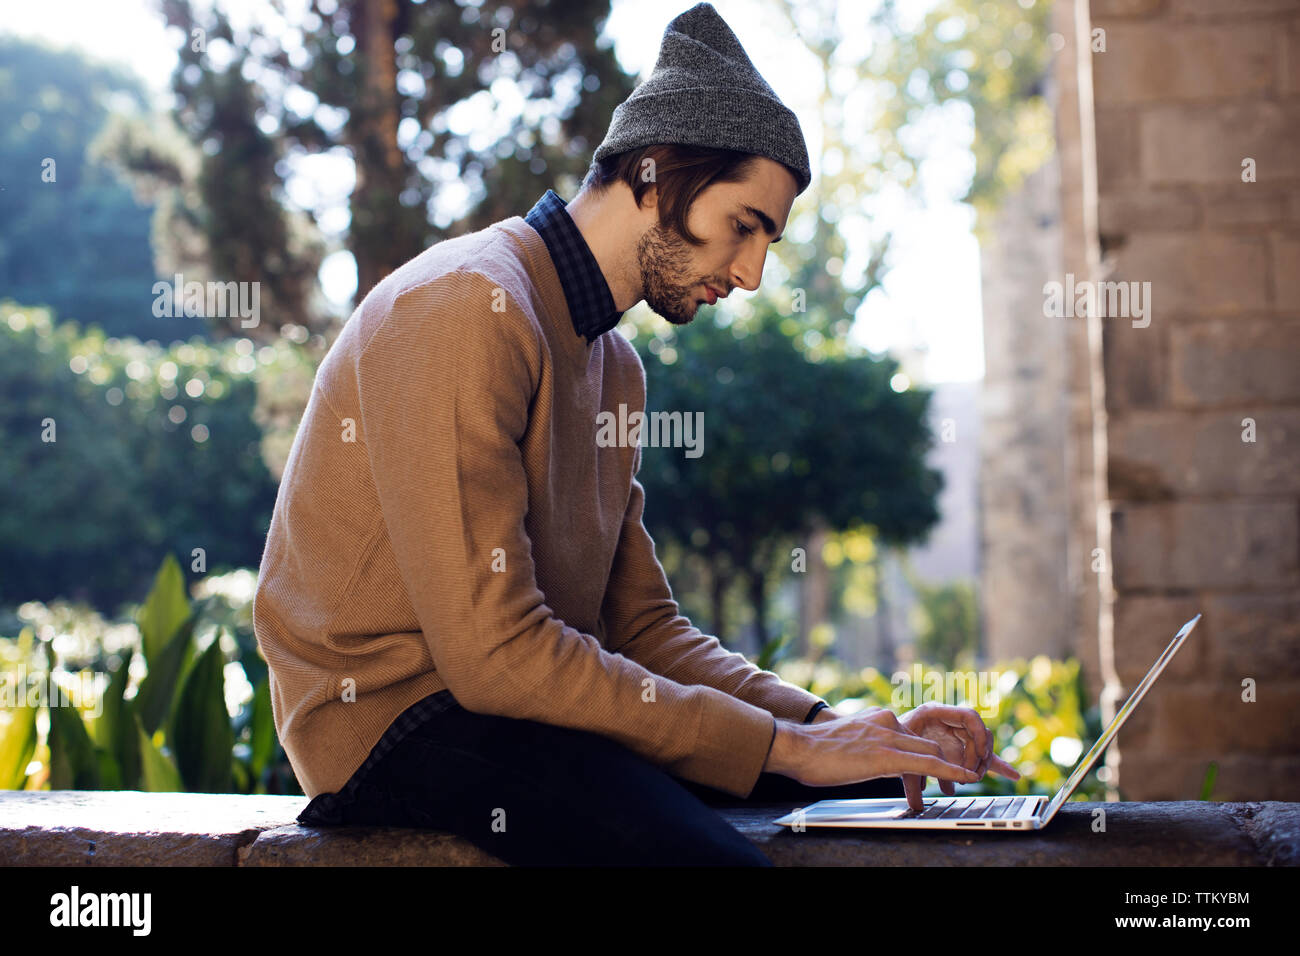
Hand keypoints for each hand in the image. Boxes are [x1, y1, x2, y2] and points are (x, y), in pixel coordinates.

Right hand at [767, 705, 983, 807]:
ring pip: (932, 750)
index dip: (928, 751)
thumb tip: (875, 760)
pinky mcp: (887, 755)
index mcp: (878, 717)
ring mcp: (888, 737)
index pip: (913, 734)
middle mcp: (887, 721)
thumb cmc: (814, 750)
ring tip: (970, 779)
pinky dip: (951, 771)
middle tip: (962, 775)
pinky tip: (965, 778)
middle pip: (928, 740)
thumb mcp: (849, 741)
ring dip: (952, 767)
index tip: (939, 763)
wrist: (798, 747)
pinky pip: (928, 763)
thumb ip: (867, 744)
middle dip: (947, 759)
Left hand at [899, 702, 1019, 804]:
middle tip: (970, 777)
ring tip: (969, 780)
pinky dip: (996, 765)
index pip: (969, 716)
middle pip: (978, 735)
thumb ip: (911, 780)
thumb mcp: (901, 759)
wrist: (884, 740)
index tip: (981, 755)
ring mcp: (954, 734)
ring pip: (978, 747)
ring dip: (977, 766)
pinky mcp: (958, 747)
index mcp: (935, 713)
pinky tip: (1013, 774)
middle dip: (977, 758)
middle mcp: (949, 722)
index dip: (979, 735)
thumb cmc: (891, 743)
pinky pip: (979, 756)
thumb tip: (918, 805)